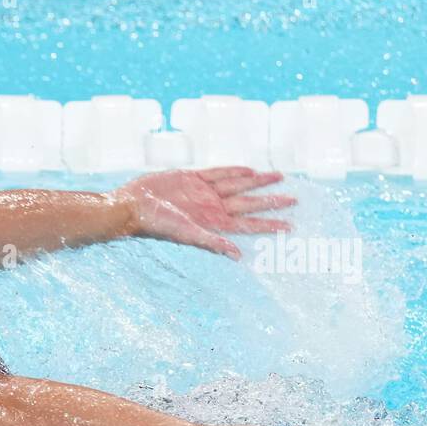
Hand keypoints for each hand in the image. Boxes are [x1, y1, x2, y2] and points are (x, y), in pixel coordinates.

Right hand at [114, 167, 295, 259]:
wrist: (132, 205)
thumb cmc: (155, 224)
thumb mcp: (185, 234)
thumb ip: (211, 242)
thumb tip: (237, 256)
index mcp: (213, 221)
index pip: (248, 223)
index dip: (269, 224)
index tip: (290, 226)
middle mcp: (212, 207)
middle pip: (249, 203)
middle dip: (271, 200)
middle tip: (294, 199)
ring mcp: (203, 191)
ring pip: (238, 185)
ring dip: (258, 182)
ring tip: (278, 176)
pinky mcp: (191, 177)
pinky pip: (218, 172)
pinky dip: (234, 170)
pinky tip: (249, 170)